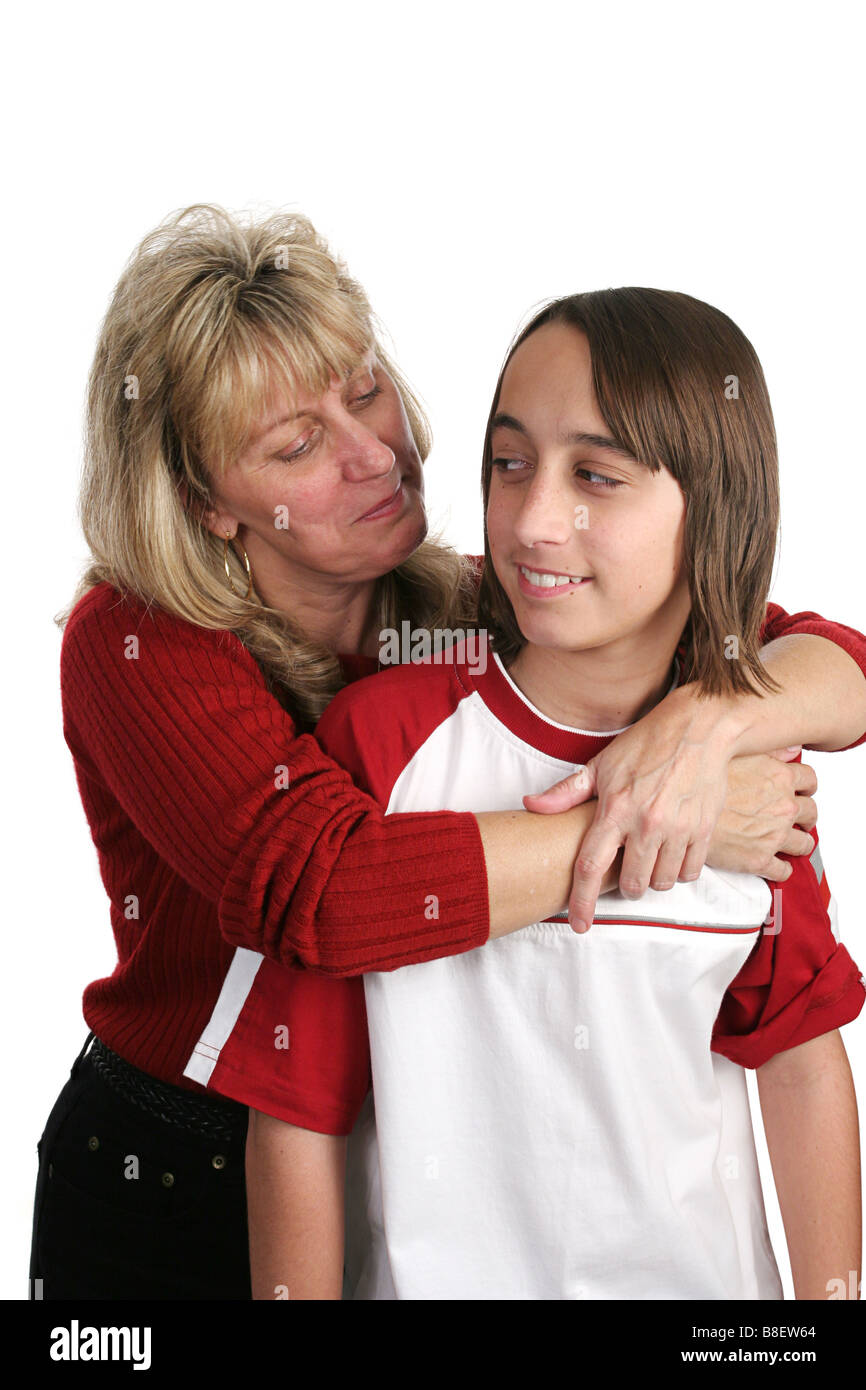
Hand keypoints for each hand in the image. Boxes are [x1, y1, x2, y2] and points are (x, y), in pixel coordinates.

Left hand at [522, 683, 800, 932]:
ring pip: (662, 882)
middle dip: (626, 885)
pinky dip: (681, 869)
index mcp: (615, 809)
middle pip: (631, 884)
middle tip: (627, 867)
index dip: (581, 901)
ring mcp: (678, 828)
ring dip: (654, 878)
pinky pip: (691, 872)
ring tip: (651, 855)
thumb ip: (566, 793)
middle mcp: (647, 823)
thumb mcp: (601, 764)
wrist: (699, 728)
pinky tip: (674, 850)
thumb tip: (530, 805)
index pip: (590, 867)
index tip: (578, 924)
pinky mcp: (704, 830)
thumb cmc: (646, 744)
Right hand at [706, 751, 817, 878]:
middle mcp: (783, 806)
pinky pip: (783, 870)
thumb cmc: (700, 780)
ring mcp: (774, 835)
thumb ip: (768, 752)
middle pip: (811, 812)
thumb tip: (790, 749)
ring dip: (798, 843)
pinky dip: (782, 869)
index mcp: (779, 778)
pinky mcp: (761, 859)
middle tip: (795, 819)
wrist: (678, 814)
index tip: (801, 791)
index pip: (810, 780)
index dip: (806, 786)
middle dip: (805, 816)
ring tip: (787, 843)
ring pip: (804, 844)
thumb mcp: (736, 754)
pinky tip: (773, 865)